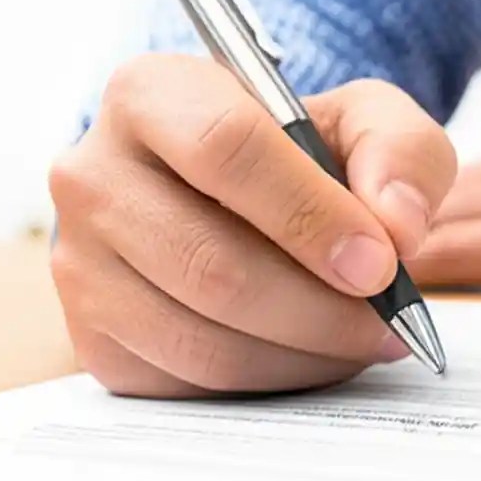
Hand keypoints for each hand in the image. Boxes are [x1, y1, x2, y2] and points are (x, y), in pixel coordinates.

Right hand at [49, 55, 455, 396]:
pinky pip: (190, 385)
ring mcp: (80, 265)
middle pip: (211, 264)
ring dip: (305, 354)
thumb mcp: (366, 123)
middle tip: (388, 322)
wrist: (245, 201)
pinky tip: (312, 353)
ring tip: (363, 339)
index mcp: (151, 94)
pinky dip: (271, 382)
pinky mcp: (93, 340)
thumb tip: (397, 227)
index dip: (310, 215)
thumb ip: (399, 152)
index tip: (380, 263)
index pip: (224, 149)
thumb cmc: (303, 154)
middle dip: (321, 308)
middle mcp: (93, 176)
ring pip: (202, 339)